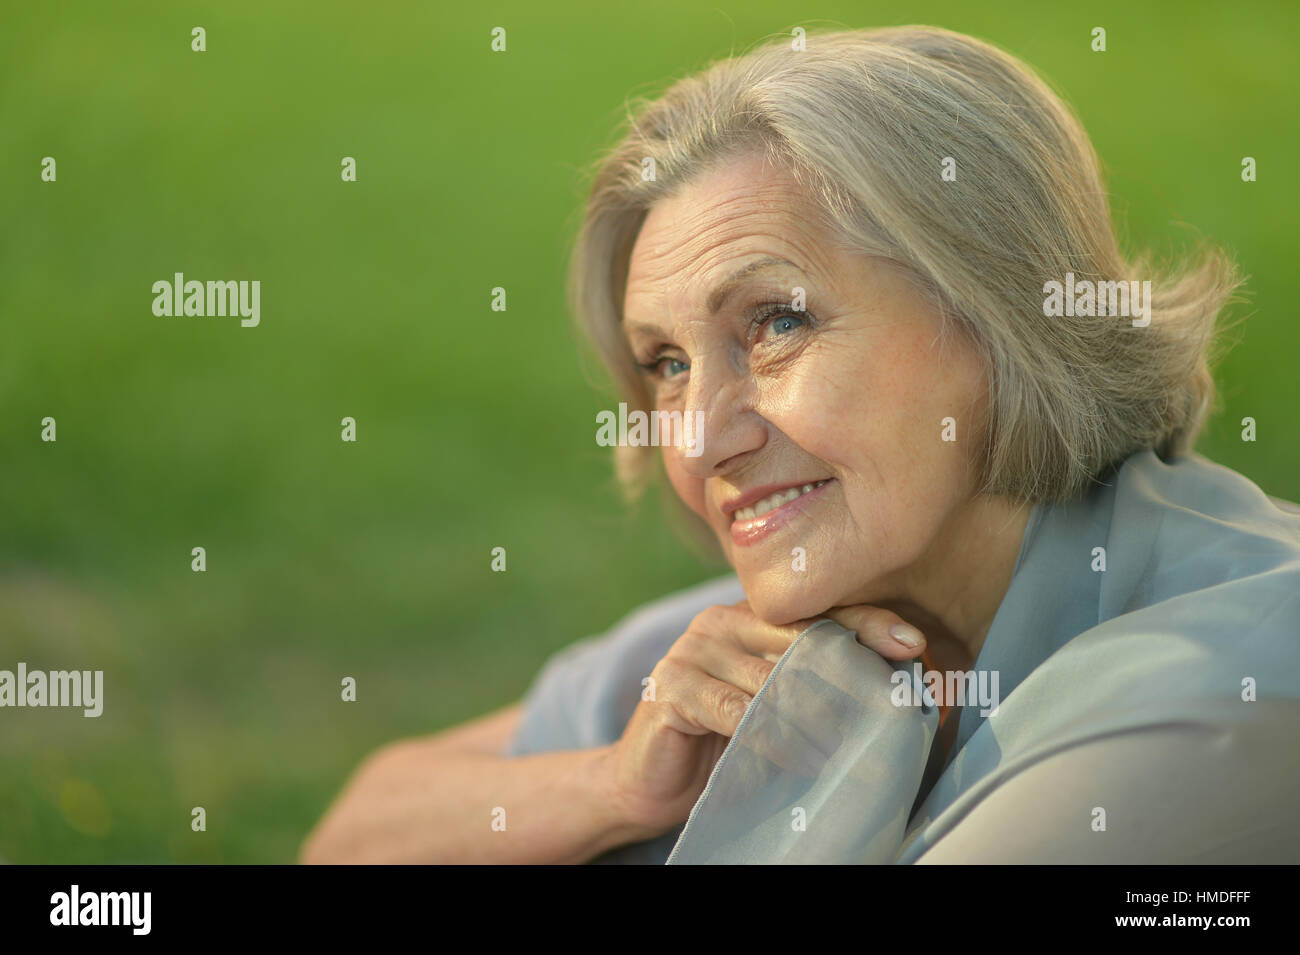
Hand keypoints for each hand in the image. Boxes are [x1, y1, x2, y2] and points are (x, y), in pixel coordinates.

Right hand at [599, 600, 927, 838]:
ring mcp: (691, 650)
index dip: (867, 624)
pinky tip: (800, 758)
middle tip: (894, 707)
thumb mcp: (773, 708)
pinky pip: (733, 711)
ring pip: (770, 679)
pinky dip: (771, 737)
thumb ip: (814, 687)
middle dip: (851, 673)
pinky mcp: (669, 686)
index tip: (914, 644)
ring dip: (817, 718)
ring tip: (855, 746)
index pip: (817, 611)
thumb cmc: (722, 743)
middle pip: (799, 638)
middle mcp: (719, 621)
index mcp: (749, 616)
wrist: (646, 780)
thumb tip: (894, 688)